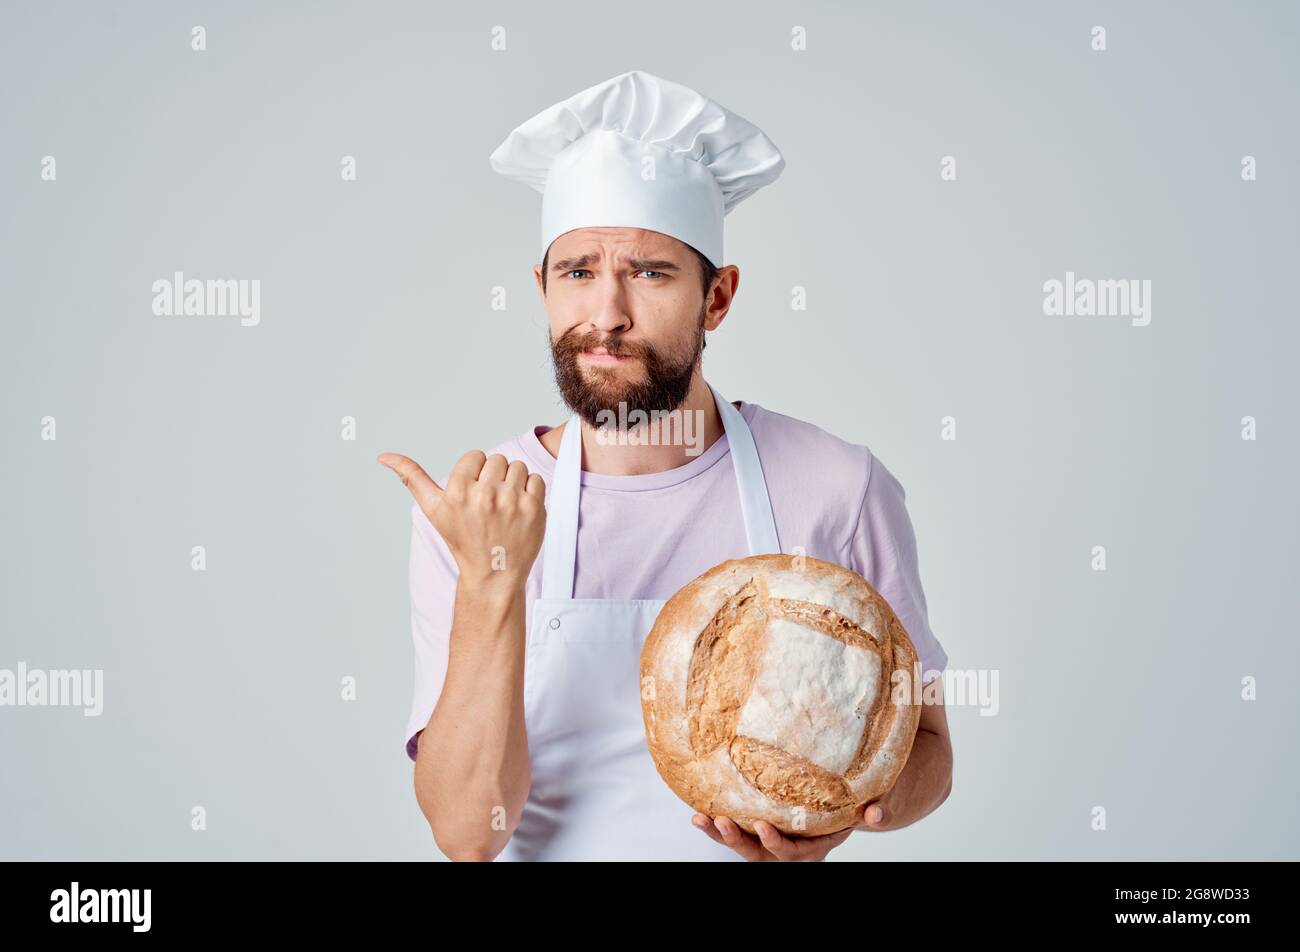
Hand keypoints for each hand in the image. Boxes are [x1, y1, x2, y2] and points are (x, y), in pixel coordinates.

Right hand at [377, 450, 546, 585]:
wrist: (493, 573)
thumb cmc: (462, 539)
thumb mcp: (433, 509)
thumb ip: (411, 477)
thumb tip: (383, 456)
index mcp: (458, 492)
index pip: (474, 456)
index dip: (474, 473)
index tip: (473, 494)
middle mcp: (484, 495)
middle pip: (497, 459)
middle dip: (494, 477)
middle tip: (490, 503)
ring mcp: (511, 502)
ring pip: (517, 467)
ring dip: (513, 482)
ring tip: (505, 505)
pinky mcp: (534, 509)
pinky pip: (537, 479)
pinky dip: (531, 491)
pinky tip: (520, 509)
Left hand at [692, 800, 890, 861]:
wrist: (843, 805)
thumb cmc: (856, 805)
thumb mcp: (869, 807)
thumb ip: (876, 811)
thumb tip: (877, 812)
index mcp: (814, 847)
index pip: (794, 853)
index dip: (777, 844)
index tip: (762, 826)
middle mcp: (789, 849)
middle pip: (760, 855)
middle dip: (739, 842)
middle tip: (723, 822)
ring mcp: (771, 842)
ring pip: (742, 845)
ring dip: (720, 834)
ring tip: (699, 819)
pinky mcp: (757, 830)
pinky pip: (736, 831)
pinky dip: (717, 824)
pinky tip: (698, 812)